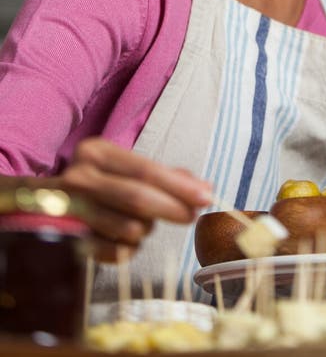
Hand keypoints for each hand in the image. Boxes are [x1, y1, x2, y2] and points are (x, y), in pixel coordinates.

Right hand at [58, 137, 212, 261]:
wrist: (40, 205)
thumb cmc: (96, 185)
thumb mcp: (125, 171)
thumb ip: (165, 176)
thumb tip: (205, 187)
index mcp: (96, 152)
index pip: (145, 169)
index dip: (178, 185)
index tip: (206, 196)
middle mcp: (78, 177)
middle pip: (136, 197)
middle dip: (171, 208)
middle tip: (192, 215)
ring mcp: (69, 210)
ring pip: (128, 228)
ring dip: (145, 231)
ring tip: (141, 225)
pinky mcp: (66, 241)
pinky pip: (112, 253)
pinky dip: (127, 249)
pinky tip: (121, 239)